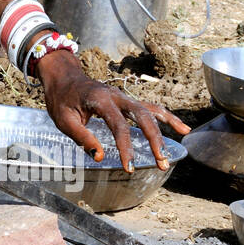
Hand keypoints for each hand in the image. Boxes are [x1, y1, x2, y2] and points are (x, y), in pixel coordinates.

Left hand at [35, 49, 189, 172]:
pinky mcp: (127, 101)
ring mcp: (124, 97)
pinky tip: (182, 129)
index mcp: (100, 99)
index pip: (119, 125)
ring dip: (161, 133)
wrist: (63, 77)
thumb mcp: (63, 119)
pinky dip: (166, 118)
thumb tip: (100, 157)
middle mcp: (117, 95)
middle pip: (142, 116)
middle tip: (160, 162)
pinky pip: (150, 108)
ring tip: (170, 154)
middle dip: (153, 140)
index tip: (129, 167)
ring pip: (150, 112)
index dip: (126, 147)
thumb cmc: (61, 99)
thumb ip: (82, 137)